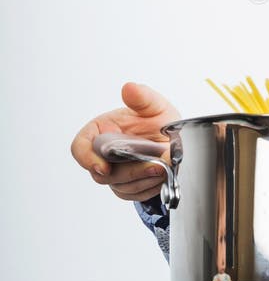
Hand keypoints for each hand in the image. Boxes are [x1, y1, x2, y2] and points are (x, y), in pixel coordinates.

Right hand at [70, 82, 179, 202]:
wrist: (176, 140)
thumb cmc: (159, 121)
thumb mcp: (155, 106)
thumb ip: (142, 97)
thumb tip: (129, 88)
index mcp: (101, 130)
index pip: (80, 146)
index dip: (87, 158)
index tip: (104, 167)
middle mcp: (102, 152)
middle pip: (100, 172)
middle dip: (128, 171)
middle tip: (153, 165)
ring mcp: (113, 171)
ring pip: (117, 185)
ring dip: (141, 179)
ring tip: (162, 168)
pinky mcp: (125, 185)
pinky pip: (130, 193)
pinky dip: (146, 187)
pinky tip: (159, 176)